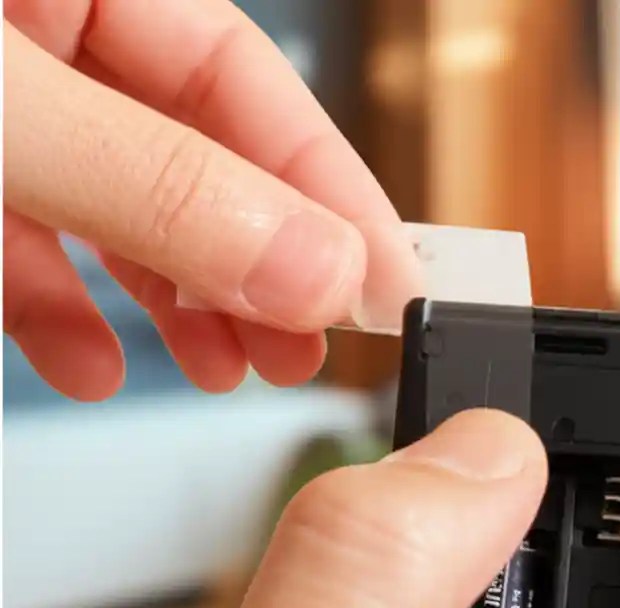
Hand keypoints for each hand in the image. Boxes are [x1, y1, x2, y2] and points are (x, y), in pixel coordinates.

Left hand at [3, 2, 423, 400]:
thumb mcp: (10, 125)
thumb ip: (159, 186)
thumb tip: (316, 266)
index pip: (243, 72)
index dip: (328, 185)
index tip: (386, 284)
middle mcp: (40, 34)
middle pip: (196, 151)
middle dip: (258, 260)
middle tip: (311, 342)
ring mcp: (3, 116)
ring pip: (121, 207)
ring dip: (182, 301)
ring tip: (230, 367)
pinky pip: (26, 244)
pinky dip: (63, 312)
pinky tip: (92, 366)